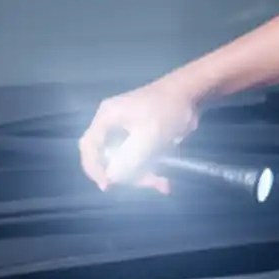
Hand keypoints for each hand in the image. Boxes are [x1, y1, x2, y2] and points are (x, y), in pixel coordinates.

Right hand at [78, 79, 200, 192]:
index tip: (108, 185)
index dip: (94, 168)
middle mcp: (111, 125)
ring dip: (141, 176)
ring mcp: (125, 132)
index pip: (88, 147)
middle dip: (126, 175)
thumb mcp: (148, 136)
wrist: (190, 94)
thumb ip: (127, 159)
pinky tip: (163, 181)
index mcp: (106, 119)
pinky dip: (148, 170)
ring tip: (162, 183)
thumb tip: (111, 178)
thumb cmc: (166, 110)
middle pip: (107, 158)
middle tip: (147, 183)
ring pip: (124, 162)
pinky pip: (137, 159)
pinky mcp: (139, 137)